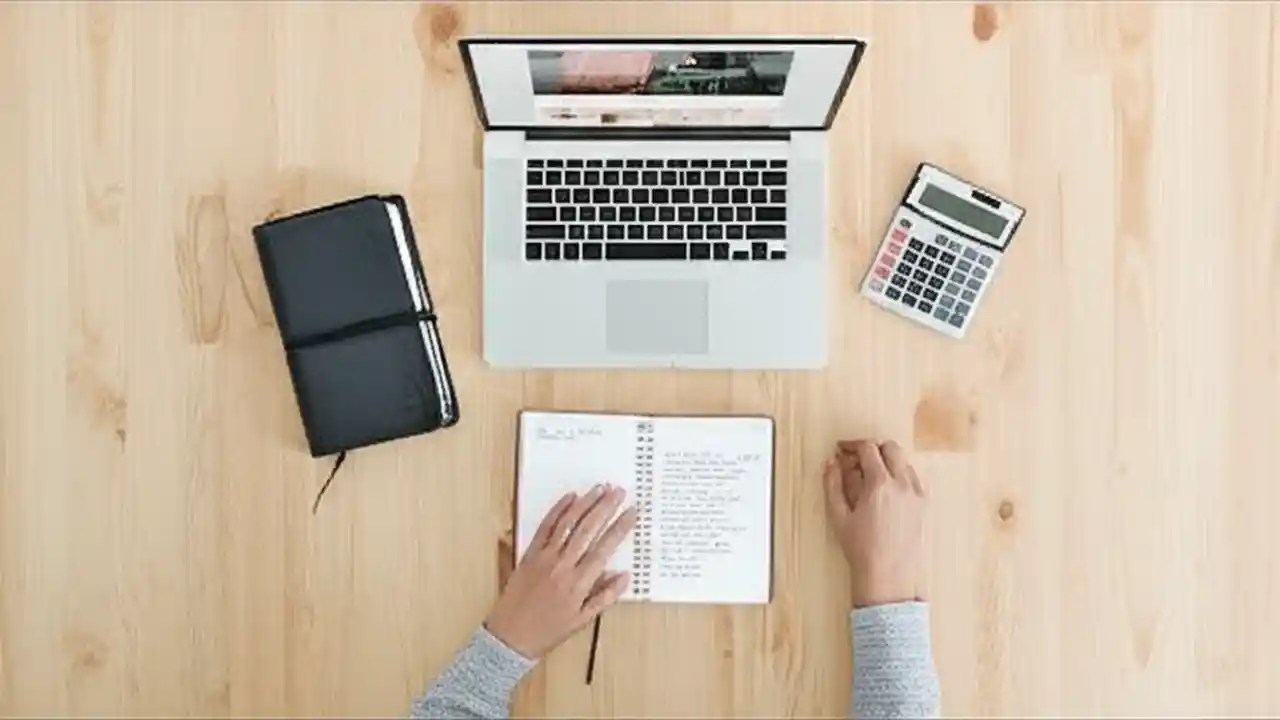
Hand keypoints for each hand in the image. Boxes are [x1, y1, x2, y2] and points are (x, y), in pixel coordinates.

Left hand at [486, 484, 636, 658]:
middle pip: (588, 530)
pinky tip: (570, 498)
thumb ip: (605, 597)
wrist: (511, 636)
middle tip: (618, 492)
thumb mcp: (582, 620)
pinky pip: (545, 527)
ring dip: (585, 504)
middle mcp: (563, 566)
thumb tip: (624, 576)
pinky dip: (558, 510)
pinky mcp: (530, 554)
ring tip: (599, 489)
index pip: (605, 548)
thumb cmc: (548, 631)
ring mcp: (545, 558)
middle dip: (605, 508)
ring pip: (568, 524)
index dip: (620, 528)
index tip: (631, 512)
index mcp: (579, 584)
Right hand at [823, 440, 927, 607]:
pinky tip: (885, 491)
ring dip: (886, 461)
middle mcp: (902, 484)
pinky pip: (912, 477)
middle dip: (872, 448)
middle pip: (890, 447)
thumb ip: (833, 484)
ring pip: (903, 461)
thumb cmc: (861, 549)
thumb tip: (832, 462)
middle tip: (856, 459)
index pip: (868, 449)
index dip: (852, 445)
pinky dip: (899, 475)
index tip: (842, 450)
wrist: (889, 576)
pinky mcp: (923, 504)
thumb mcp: (839, 515)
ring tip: (869, 477)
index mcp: (880, 484)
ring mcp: (916, 493)